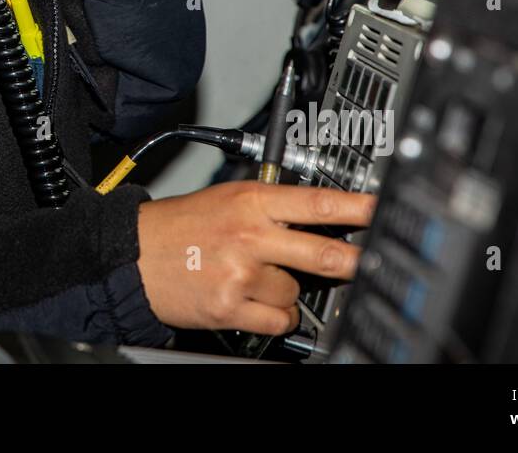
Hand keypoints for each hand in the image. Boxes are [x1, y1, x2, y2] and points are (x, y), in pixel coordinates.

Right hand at [135, 182, 375, 334]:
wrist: (134, 255)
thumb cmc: (181, 225)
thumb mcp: (227, 197)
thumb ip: (271, 205)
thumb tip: (318, 213)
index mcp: (252, 201)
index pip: (317, 202)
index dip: (358, 208)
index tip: (383, 210)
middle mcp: (250, 235)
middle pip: (322, 254)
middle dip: (353, 263)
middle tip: (370, 264)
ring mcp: (241, 274)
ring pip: (296, 293)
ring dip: (288, 292)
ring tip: (257, 278)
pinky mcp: (231, 307)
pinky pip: (277, 321)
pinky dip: (274, 317)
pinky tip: (253, 301)